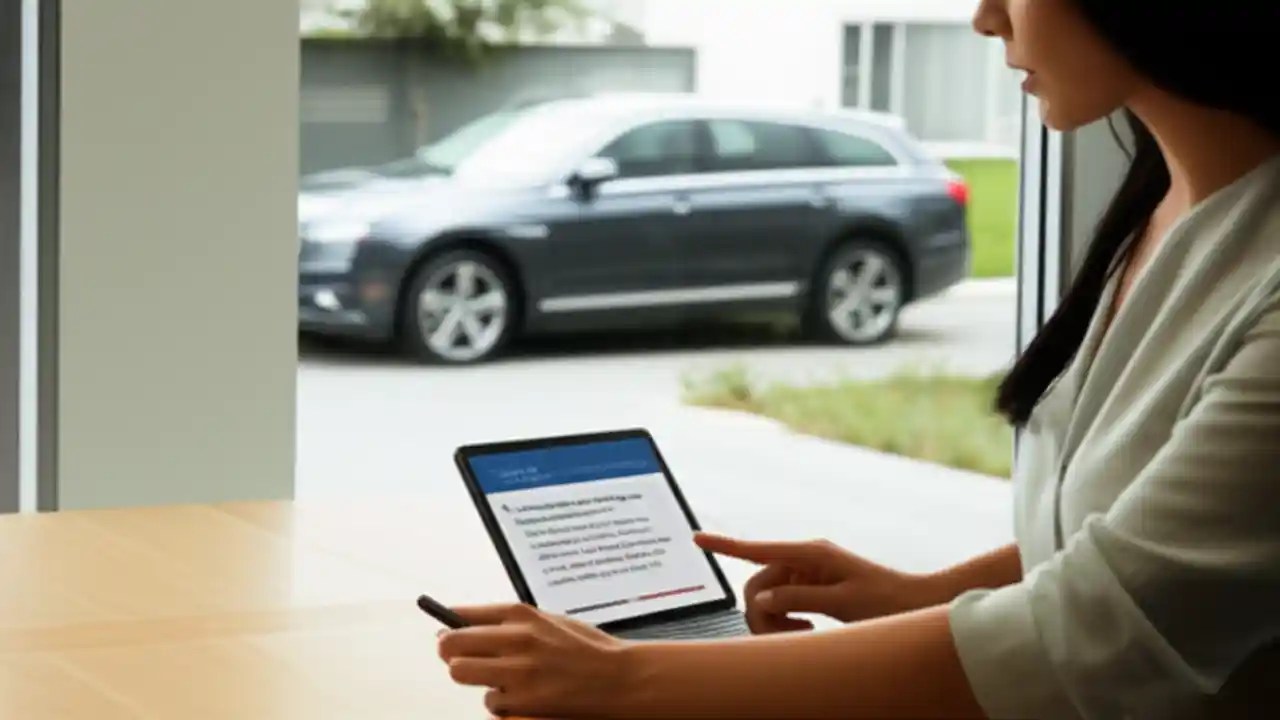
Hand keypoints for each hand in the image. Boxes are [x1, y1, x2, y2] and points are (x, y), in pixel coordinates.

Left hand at [438, 603, 636, 717]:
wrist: (619, 679)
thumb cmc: (586, 649)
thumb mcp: (550, 621)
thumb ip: (511, 622)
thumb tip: (464, 624)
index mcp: (522, 614)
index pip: (463, 615)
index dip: (449, 626)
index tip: (445, 632)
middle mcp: (516, 638)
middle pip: (450, 645)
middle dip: (451, 653)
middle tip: (462, 660)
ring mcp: (518, 671)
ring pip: (461, 672)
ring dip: (473, 677)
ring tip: (495, 678)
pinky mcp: (522, 701)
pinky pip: (490, 701)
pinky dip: (500, 702)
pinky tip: (521, 696)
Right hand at [696, 533, 945, 633]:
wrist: (919, 605)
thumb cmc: (888, 601)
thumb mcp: (843, 602)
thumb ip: (798, 598)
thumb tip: (761, 599)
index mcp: (811, 553)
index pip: (758, 550)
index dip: (725, 545)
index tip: (697, 538)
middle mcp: (805, 560)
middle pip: (759, 585)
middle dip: (764, 613)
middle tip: (791, 634)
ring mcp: (809, 575)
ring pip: (768, 600)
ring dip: (776, 622)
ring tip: (804, 634)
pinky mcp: (813, 590)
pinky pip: (783, 606)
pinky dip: (787, 622)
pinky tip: (808, 630)